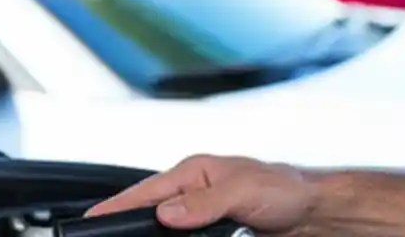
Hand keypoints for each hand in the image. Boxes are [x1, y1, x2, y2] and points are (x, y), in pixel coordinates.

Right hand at [84, 154, 318, 231]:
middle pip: (149, 212)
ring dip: (149, 235)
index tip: (90, 221)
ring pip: (165, 229)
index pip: (146, 191)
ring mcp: (202, 215)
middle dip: (128, 226)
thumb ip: (206, 201)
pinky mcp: (214, 233)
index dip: (116, 206)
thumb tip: (169, 212)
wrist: (313, 211)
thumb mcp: (244, 191)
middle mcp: (195, 192)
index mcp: (196, 172)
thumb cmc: (285, 188)